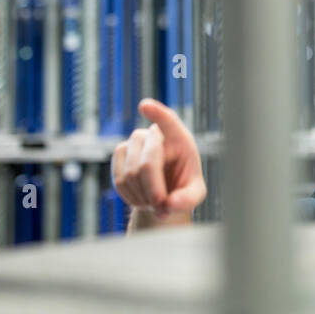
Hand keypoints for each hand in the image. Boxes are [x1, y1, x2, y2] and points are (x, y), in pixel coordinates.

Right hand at [112, 98, 205, 225]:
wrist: (163, 189)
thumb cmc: (183, 186)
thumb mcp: (195, 193)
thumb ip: (188, 199)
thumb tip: (170, 204)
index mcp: (179, 138)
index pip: (168, 122)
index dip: (157, 114)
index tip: (145, 106)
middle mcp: (154, 134)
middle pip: (148, 164)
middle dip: (154, 190)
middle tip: (162, 207)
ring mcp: (134, 141)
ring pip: (131, 174)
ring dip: (143, 196)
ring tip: (155, 202)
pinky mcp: (119, 152)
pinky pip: (120, 180)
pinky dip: (131, 196)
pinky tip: (141, 198)